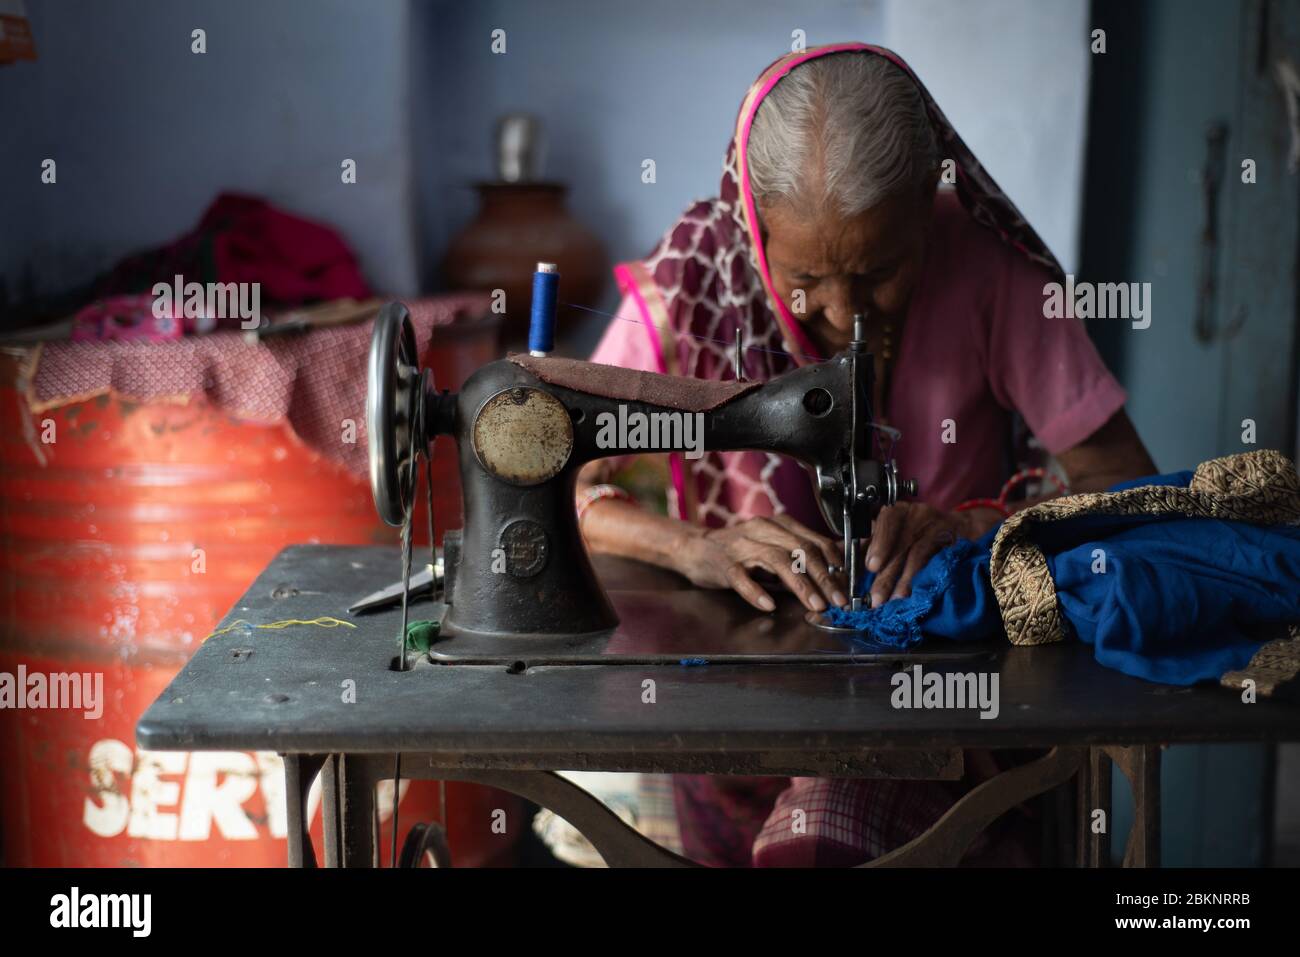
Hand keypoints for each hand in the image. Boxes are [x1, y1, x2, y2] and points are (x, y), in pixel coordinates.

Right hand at [673, 514, 846, 612]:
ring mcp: (741, 545)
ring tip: (814, 604)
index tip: (848, 587)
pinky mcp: (722, 562)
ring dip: (800, 585)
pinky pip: (740, 576)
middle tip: (837, 600)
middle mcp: (763, 529)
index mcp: (779, 524)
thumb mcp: (774, 546)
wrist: (696, 547)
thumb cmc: (740, 550)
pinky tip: (768, 604)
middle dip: (824, 577)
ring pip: (776, 560)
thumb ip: (800, 555)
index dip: (835, 564)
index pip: (815, 541)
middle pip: (801, 550)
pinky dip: (755, 591)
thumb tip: (838, 571)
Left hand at [863, 503, 1000, 607]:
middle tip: (877, 598)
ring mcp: (936, 527)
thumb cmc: (915, 532)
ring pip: (918, 555)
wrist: (957, 527)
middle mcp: (917, 514)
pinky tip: (917, 593)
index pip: (887, 522)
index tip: (872, 566)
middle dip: (887, 575)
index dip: (879, 544)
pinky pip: (936, 562)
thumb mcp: (891, 533)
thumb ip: (871, 544)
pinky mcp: (951, 541)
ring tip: (895, 600)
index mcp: (897, 510)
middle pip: (900, 545)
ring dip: (905, 581)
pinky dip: (925, 579)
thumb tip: (850, 565)